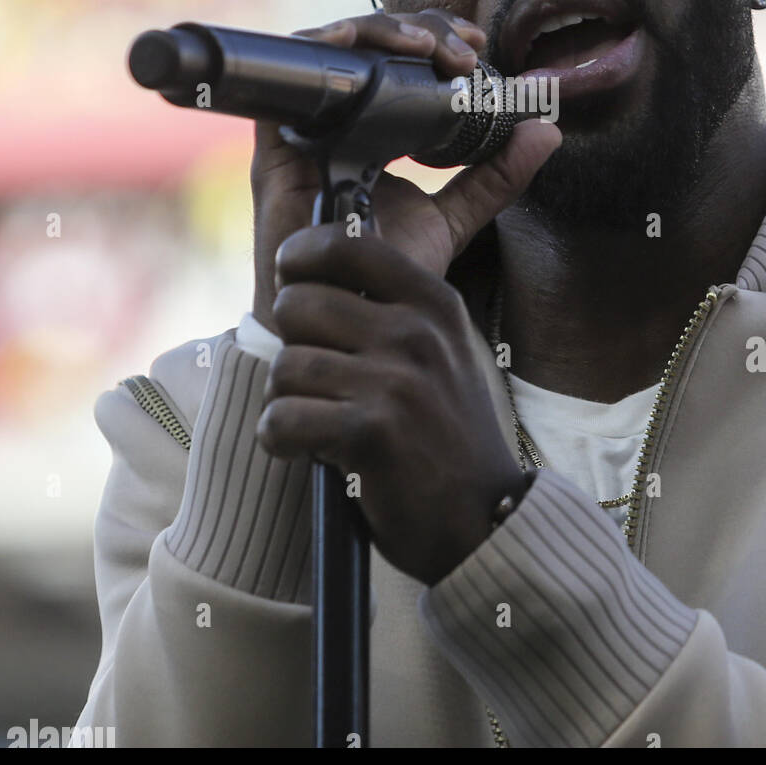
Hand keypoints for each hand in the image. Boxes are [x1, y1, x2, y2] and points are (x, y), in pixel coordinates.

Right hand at [250, 8, 560, 332]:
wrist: (345, 321)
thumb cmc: (383, 274)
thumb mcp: (453, 217)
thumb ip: (496, 176)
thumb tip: (546, 130)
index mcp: (374, 131)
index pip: (398, 62)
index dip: (435, 40)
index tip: (478, 47)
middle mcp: (338, 123)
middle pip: (369, 45)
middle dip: (418, 29)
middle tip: (461, 52)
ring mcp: (307, 130)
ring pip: (332, 49)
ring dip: (378, 31)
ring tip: (424, 47)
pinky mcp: (279, 145)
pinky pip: (290, 78)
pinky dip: (320, 49)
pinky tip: (354, 43)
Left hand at [257, 230, 530, 584]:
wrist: (485, 519)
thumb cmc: (445, 435)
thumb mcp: (439, 351)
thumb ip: (388, 308)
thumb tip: (304, 272)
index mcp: (433, 302)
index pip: (344, 245)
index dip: (299, 258)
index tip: (291, 281)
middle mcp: (416, 331)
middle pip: (297, 304)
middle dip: (291, 344)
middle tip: (314, 379)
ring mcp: (396, 381)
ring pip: (285, 365)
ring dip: (285, 399)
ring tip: (316, 420)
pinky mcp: (371, 432)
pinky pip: (281, 418)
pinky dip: (280, 439)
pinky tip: (306, 450)